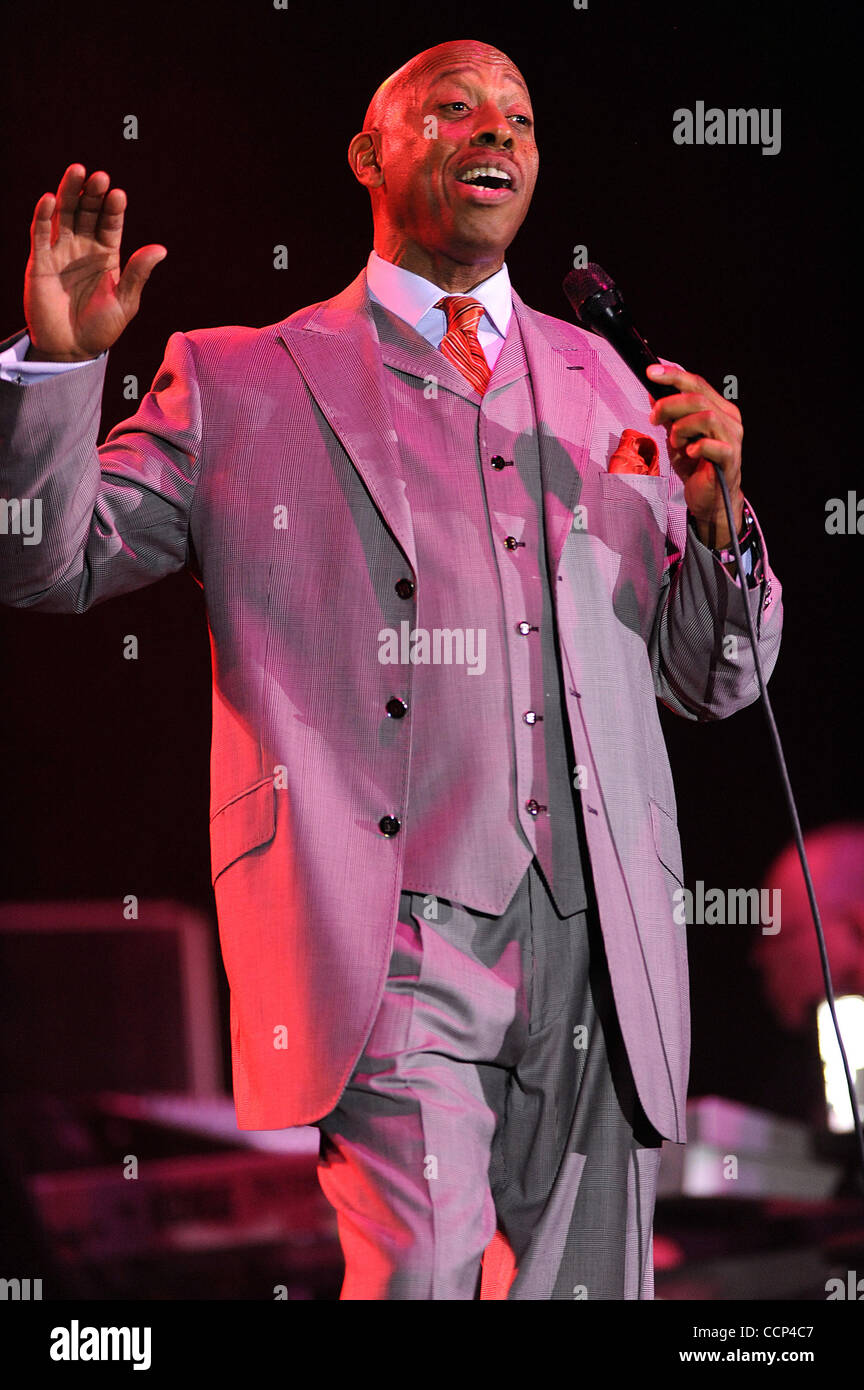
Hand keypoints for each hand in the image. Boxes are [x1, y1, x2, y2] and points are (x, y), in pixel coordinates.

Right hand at [23, 163, 166, 360]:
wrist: (72, 349)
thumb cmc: (102, 327)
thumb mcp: (125, 302)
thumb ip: (138, 274)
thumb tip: (161, 248)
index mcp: (107, 255)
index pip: (111, 224)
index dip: (114, 209)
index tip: (118, 194)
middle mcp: (84, 247)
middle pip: (88, 212)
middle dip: (93, 194)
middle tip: (100, 177)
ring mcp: (61, 252)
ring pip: (64, 214)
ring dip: (70, 193)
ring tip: (78, 172)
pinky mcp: (40, 261)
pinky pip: (40, 234)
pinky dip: (42, 216)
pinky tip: (48, 198)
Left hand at [645, 364, 743, 547]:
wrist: (710, 499)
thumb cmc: (696, 467)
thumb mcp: (676, 436)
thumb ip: (669, 416)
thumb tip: (653, 394)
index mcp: (719, 409)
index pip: (697, 383)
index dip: (673, 375)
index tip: (651, 373)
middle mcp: (729, 420)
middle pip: (698, 397)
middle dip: (669, 404)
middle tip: (654, 417)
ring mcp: (732, 438)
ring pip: (705, 416)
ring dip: (681, 428)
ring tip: (676, 442)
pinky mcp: (730, 458)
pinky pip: (712, 445)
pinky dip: (696, 446)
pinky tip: (689, 453)